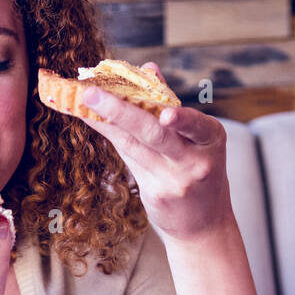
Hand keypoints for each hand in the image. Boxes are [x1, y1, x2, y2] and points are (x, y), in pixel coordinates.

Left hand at [80, 62, 231, 242]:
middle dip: (121, 111)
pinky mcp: (155, 194)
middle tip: (91, 94)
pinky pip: (129, 158)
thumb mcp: (198, 139)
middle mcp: (194, 161)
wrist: (204, 225)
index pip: (195, 125)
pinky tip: (93, 120)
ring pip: (134, 144)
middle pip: (154, 134)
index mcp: (212, 139)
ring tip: (82, 102)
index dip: (182, 119)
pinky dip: (111, 135)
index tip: (166, 114)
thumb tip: (149, 68)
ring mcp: (173, 180)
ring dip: (105, 121)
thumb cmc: (200, 172)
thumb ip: (171, 104)